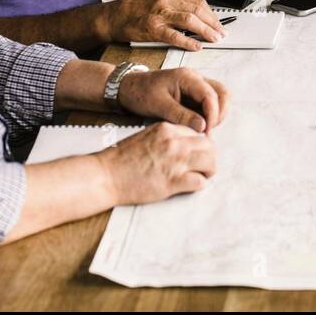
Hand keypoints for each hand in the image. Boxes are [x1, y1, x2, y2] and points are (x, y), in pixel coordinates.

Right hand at [98, 121, 216, 205]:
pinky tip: (191, 185)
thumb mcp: (146, 136)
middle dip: (209, 155)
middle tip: (204, 165)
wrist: (105, 176)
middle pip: (209, 145)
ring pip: (210, 161)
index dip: (201, 143)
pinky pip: (200, 182)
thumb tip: (185, 143)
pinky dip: (199, 184)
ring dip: (209, 170)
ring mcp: (175, 162)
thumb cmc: (121, 159)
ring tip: (202, 175)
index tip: (198, 152)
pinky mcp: (173, 182)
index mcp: (167, 129)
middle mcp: (174, 143)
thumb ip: (167, 137)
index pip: (198, 131)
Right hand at [105, 0, 225, 50]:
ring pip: (189, 21)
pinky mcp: (152, 28)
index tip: (219, 23)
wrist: (112, 17)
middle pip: (198, 10)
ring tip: (214, 39)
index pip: (199, 2)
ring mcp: (159, 14)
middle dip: (213, 23)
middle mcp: (166, 1)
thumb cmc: (134, 10)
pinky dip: (188, 41)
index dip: (212, 14)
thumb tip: (198, 17)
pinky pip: (174, 35)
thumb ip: (177, 6)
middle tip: (221, 33)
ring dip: (205, 31)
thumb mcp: (158, 0)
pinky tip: (197, 46)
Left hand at [118, 66, 228, 130]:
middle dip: (220, 113)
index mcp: (187, 77)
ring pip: (219, 98)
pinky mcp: (193, 95)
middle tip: (208, 131)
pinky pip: (209, 104)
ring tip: (204, 130)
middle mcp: (195, 79)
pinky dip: (209, 115)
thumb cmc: (140, 93)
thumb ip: (181, 115)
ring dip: (216, 114)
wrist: (127, 88)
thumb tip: (203, 127)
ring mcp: (196, 86)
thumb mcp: (158, 106)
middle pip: (222, 93)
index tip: (206, 131)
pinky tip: (198, 126)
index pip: (211, 94)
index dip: (213, 114)